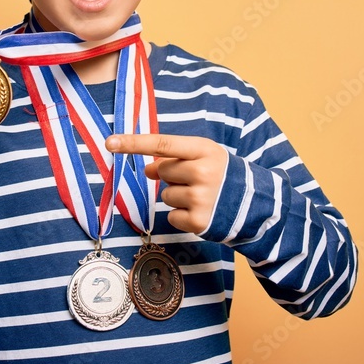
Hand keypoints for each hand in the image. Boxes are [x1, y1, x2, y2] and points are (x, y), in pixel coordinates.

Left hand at [105, 133, 227, 234]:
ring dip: (177, 197)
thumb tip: (148, 170)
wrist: (254, 203)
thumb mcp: (204, 157)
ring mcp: (201, 198)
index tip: (109, 142)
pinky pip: (171, 216)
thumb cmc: (221, 174)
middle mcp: (202, 172)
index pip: (161, 144)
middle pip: (161, 171)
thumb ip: (175, 158)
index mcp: (203, 150)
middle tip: (195, 179)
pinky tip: (200, 211)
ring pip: (165, 195)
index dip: (133, 143)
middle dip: (172, 176)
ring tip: (201, 196)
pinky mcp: (199, 221)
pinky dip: (181, 216)